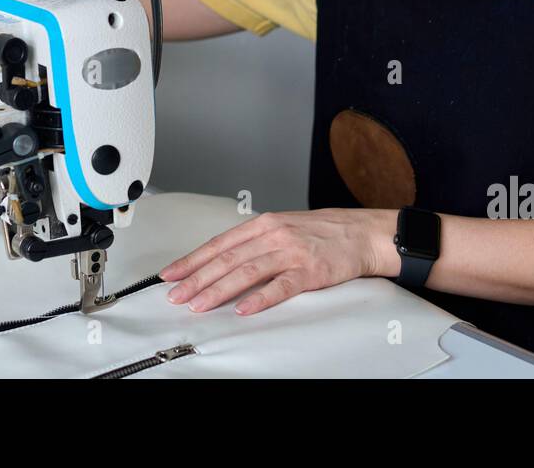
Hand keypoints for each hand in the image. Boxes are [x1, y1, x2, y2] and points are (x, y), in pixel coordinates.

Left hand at [158, 208, 397, 314]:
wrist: (362, 233)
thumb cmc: (323, 232)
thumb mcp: (283, 227)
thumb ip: (255, 242)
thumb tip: (222, 260)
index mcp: (263, 224)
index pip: (219, 244)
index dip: (192, 260)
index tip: (171, 274)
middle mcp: (273, 234)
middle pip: (227, 259)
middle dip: (196, 279)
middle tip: (176, 295)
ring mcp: (291, 252)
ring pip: (247, 272)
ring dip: (219, 290)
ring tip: (199, 305)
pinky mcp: (309, 271)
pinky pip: (281, 286)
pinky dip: (260, 298)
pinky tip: (244, 308)